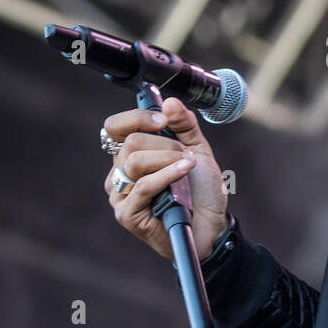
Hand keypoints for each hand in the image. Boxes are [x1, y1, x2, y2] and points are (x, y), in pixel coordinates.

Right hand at [102, 98, 228, 261]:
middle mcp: (119, 173)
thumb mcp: (197, 150)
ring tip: (188, 166)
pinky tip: (184, 172)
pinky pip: (142, 186)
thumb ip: (185, 125)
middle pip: (130, 142)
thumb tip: (169, 102)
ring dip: (168, 159)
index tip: (163, 120)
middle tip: (186, 156)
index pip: (114, 127)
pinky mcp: (127, 215)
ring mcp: (120, 195)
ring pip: (134, 161)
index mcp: (130, 155)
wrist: (213, 224)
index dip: (136, 117)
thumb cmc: (200, 190)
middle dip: (166, 144)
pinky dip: (167, 175)